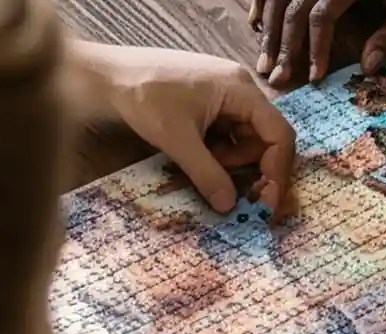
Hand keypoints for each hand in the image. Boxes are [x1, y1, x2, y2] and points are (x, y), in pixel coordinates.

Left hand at [77, 41, 295, 214]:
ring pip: (246, 140)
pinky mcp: (212, 104)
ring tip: (200, 163)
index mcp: (241, 90)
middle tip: (232, 193)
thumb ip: (207, 174)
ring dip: (230, 161)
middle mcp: (241, 90)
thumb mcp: (177, 140)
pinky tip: (196, 153)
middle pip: (265, 139)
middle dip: (251, 168)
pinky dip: (218, 152)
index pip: (279, 135)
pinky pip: (228, 135)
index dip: (277, 171)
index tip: (266, 202)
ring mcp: (227, 96)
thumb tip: (229, 207)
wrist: (106, 75)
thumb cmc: (142, 96)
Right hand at [248, 0, 385, 86]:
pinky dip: (261, 1)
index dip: (316, 48)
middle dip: (283, 46)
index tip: (314, 78)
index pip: (322, 16)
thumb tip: (369, 69)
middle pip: (293, 8)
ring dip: (268, 29)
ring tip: (264, 62)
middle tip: (275, 78)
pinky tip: (255, 23)